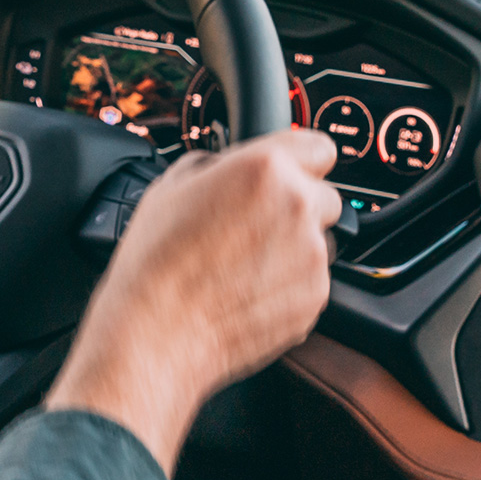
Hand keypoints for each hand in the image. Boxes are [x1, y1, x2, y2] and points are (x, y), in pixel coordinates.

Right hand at [46, 128, 342, 470]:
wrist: (156, 332)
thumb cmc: (155, 262)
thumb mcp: (171, 185)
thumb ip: (219, 164)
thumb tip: (232, 165)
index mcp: (265, 167)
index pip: (320, 147)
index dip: (301, 162)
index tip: (292, 173)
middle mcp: (298, 206)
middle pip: (325, 196)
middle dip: (298, 208)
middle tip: (254, 227)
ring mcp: (312, 256)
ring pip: (319, 241)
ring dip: (294, 247)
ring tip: (243, 265)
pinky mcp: (314, 297)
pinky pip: (311, 280)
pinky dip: (289, 284)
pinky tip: (247, 290)